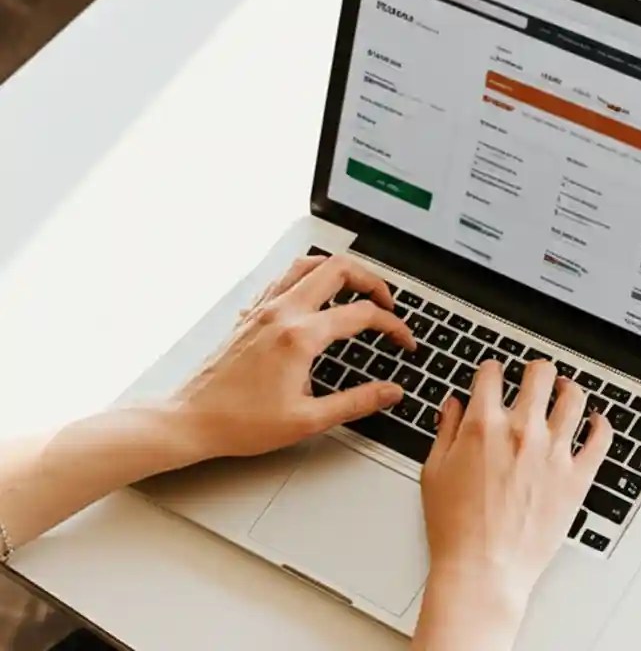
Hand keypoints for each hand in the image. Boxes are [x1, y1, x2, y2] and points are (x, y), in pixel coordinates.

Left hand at [174, 254, 414, 461]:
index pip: (362, 315)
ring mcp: (263, 310)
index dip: (393, 326)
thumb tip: (390, 392)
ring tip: (357, 289)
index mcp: (300, 337)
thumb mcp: (308, 420)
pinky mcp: (250, 315)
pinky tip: (315, 296)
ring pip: (308, 265)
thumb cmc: (238, 422)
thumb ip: (357, 402)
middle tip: (387, 303)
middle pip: (338, 270)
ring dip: (339, 271)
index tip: (403, 341)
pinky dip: (308, 278)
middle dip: (372, 281)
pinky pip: (284, 279)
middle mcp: (282, 313)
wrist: (189, 421)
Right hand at [413, 360, 611, 649]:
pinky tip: (595, 421)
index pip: (492, 374)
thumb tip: (454, 406)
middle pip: (539, 374)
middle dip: (534, 370)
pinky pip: (600, 438)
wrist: (483, 570)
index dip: (491, 371)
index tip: (493, 376)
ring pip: (574, 398)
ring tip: (565, 391)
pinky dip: (600, 424)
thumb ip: (446, 431)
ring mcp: (554, 453)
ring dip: (568, 389)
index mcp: (482, 426)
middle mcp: (521, 432)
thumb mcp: (433, 472)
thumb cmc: (455, 529)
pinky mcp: (577, 477)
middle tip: (534, 377)